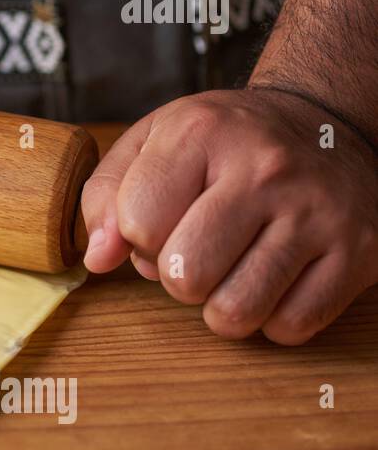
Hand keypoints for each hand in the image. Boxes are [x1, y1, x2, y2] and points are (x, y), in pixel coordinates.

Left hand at [80, 89, 377, 343]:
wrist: (327, 124)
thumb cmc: (225, 143)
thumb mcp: (153, 141)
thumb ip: (107, 195)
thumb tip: (98, 259)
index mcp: (202, 134)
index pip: (139, 223)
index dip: (137, 237)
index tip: (160, 223)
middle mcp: (265, 169)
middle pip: (185, 275)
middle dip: (176, 277)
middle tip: (195, 252)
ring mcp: (318, 212)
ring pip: (237, 311)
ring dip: (221, 305)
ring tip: (231, 269)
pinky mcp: (360, 252)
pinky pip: (291, 326)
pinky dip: (272, 318)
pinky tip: (273, 280)